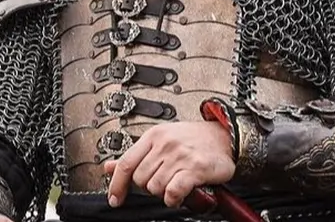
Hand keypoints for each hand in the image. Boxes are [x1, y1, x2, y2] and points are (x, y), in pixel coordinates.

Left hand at [102, 121, 234, 208]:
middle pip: (140, 178)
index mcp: (153, 136)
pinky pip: (173, 191)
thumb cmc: (193, 139)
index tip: (114, 198)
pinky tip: (177, 195)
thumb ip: (135, 155)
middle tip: (160, 182)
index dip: (116, 184)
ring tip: (172, 185)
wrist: (225, 136)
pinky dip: (172, 199)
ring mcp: (180, 156)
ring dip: (162, 192)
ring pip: (155, 187)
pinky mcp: (195, 169)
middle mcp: (165, 145)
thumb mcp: (160, 140)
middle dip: (147, 186)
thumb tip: (109, 167)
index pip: (126, 163)